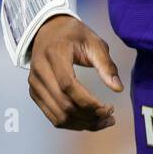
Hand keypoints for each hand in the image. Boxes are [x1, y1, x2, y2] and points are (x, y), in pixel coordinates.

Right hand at [27, 15, 123, 130]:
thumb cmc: (72, 34)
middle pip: (64, 104)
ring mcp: (34, 84)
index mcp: (54, 54)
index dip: (88, 101)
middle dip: (89, 116)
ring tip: (102, 121)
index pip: (68, 85)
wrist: (47, 29)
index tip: (108, 107)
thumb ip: (106, 64)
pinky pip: (53, 116)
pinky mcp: (34, 93)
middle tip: (109, 115)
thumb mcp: (93, 41)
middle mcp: (40, 71)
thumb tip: (118, 88)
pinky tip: (88, 120)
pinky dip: (72, 123)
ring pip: (58, 115)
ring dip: (82, 124)